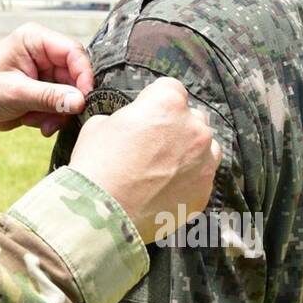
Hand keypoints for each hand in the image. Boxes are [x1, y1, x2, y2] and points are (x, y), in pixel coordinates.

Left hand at [0, 23, 93, 135]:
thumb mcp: (15, 93)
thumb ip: (49, 96)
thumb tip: (79, 101)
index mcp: (35, 40)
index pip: (73, 51)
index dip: (83, 75)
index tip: (85, 98)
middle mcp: (44, 52)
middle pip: (75, 74)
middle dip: (68, 100)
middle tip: (58, 119)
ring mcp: (45, 71)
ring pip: (71, 92)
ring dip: (59, 112)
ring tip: (41, 124)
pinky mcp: (44, 88)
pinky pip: (62, 103)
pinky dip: (53, 116)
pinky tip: (36, 123)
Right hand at [69, 78, 219, 244]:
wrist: (103, 213)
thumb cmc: (97, 164)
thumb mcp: (99, 125)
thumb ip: (125, 119)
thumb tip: (130, 127)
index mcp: (167, 103)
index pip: (171, 88)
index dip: (156, 100)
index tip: (146, 112)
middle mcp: (194, 128)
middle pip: (192, 117)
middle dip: (176, 126)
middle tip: (153, 143)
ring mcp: (204, 161)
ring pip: (205, 147)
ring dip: (189, 151)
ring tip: (164, 167)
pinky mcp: (204, 191)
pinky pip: (201, 177)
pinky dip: (187, 179)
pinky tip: (164, 189)